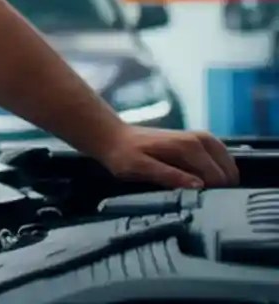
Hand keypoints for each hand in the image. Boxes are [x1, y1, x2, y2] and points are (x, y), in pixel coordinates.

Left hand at [98, 125, 239, 188]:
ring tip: (202, 195)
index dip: (212, 194)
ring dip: (222, 181)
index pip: (218, 177)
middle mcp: (201, 139)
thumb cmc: (123, 154)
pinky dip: (219, 173)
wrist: (114, 137)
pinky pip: (221, 160)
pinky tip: (205, 184)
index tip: (199, 205)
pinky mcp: (200, 142)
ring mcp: (202, 139)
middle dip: (220, 188)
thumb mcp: (139, 168)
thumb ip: (169, 176)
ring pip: (228, 166)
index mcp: (189, 147)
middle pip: (228, 173)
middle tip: (200, 201)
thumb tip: (199, 186)